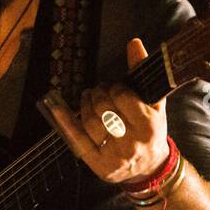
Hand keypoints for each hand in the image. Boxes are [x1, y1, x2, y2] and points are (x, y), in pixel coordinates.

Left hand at [42, 37, 169, 183]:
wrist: (150, 167)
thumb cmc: (151, 130)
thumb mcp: (154, 102)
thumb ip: (142, 72)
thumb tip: (133, 43)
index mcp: (149, 125)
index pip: (122, 97)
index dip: (113, 88)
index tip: (113, 87)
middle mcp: (132, 142)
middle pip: (103, 108)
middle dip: (97, 94)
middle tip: (97, 91)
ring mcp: (114, 156)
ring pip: (89, 122)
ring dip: (84, 104)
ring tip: (87, 98)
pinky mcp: (99, 166)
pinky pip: (77, 140)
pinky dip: (64, 121)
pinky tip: (55, 107)